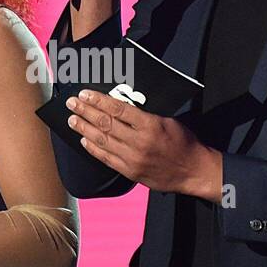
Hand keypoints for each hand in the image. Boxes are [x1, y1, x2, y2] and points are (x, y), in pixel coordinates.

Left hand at [65, 89, 222, 200]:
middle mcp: (139, 142)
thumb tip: (120, 106)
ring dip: (84, 129)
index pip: (118, 109)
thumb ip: (144, 114)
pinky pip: (106, 158)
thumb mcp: (167, 120)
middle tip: (72, 103)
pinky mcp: (130, 172)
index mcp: (150, 125)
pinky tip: (83, 140)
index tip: (85, 94)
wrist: (194, 171)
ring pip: (102, 140)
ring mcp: (133, 159)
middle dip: (86, 112)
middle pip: (106, 123)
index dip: (98, 100)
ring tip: (72, 119)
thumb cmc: (184, 142)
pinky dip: (93, 148)